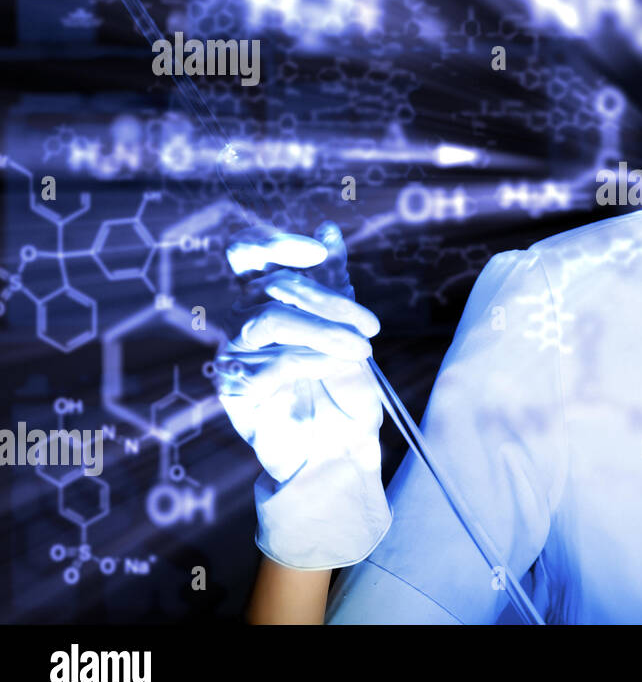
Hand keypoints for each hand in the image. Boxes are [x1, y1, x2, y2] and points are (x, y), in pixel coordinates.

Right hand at [216, 221, 391, 569]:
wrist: (339, 452)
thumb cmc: (343, 390)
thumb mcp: (347, 327)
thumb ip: (333, 280)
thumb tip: (328, 229)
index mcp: (266, 299)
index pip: (247, 252)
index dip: (278, 242)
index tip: (323, 252)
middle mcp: (244, 321)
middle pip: (261, 280)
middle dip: (318, 291)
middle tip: (367, 319)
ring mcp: (236, 353)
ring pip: (270, 318)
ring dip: (326, 329)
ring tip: (364, 349)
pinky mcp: (234, 388)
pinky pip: (274, 360)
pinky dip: (316, 359)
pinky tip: (343, 365)